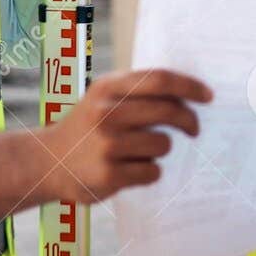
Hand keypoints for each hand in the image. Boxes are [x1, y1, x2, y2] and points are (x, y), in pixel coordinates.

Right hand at [39, 69, 211, 204]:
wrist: (47, 162)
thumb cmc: (89, 126)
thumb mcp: (105, 97)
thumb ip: (140, 91)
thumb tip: (191, 94)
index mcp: (108, 88)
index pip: (160, 80)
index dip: (190, 87)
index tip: (208, 96)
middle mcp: (106, 113)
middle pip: (169, 112)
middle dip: (189, 121)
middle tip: (194, 129)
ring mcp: (107, 146)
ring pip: (163, 145)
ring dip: (161, 150)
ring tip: (140, 152)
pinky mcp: (109, 175)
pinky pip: (153, 172)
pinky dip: (149, 172)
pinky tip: (130, 170)